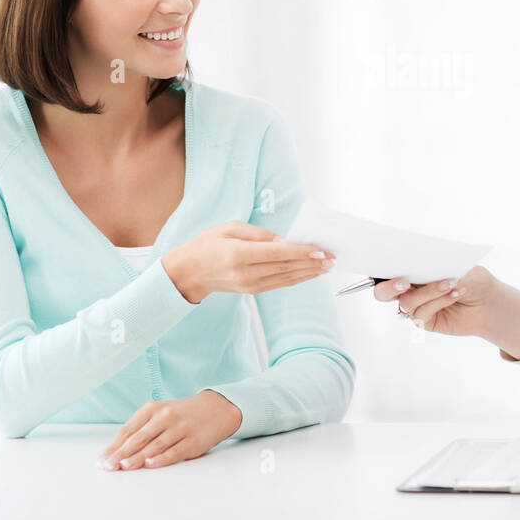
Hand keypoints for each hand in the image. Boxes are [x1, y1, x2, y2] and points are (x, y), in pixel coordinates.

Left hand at [97, 391, 242, 470]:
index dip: (114, 446)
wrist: (216, 408)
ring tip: (124, 466)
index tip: (102, 460)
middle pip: (139, 438)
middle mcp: (166, 416)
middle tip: (108, 466)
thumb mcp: (161, 413)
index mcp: (153, 408)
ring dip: (137, 457)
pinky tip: (150, 464)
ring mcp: (180, 428)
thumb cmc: (183, 414)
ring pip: (155, 445)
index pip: (128, 430)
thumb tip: (117, 451)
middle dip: (121, 453)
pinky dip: (161, 458)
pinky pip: (175, 451)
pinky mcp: (193, 441)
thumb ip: (141, 428)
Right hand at [161, 220, 334, 303]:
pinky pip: (280, 284)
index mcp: (239, 254)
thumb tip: (285, 240)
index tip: (320, 249)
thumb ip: (258, 234)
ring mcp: (250, 285)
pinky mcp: (252, 291)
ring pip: (286, 278)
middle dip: (312, 262)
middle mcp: (246, 273)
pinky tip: (309, 273)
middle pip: (286, 268)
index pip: (278, 253)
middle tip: (332, 258)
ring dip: (309, 272)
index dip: (301, 252)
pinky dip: (297, 278)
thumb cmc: (206, 245)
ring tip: (327, 266)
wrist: (187, 273)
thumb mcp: (228, 228)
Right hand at [373, 264, 499, 335]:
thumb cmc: (472, 278)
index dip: (382, 268)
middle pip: (383, 293)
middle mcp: (409, 289)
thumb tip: (416, 266)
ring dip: (429, 291)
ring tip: (451, 283)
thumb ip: (433, 265)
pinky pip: (422, 313)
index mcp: (412, 270)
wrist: (489, 301)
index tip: (390, 265)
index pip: (387, 268)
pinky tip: (455, 293)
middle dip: (389, 288)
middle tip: (403, 282)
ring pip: (408, 302)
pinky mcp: (426, 321)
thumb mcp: (454, 264)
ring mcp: (416, 306)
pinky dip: (438, 301)